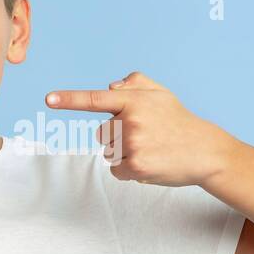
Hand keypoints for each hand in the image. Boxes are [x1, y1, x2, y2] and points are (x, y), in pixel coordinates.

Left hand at [44, 71, 230, 186]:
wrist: (205, 151)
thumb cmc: (179, 121)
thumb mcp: (161, 93)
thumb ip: (134, 83)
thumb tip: (109, 88)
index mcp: (134, 101)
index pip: (95, 99)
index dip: (69, 99)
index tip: (48, 99)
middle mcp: (130, 122)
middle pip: (103, 133)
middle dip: (118, 136)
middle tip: (147, 136)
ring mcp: (132, 145)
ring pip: (109, 152)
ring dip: (124, 154)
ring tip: (152, 150)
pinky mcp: (135, 166)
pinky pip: (116, 170)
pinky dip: (129, 170)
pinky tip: (150, 163)